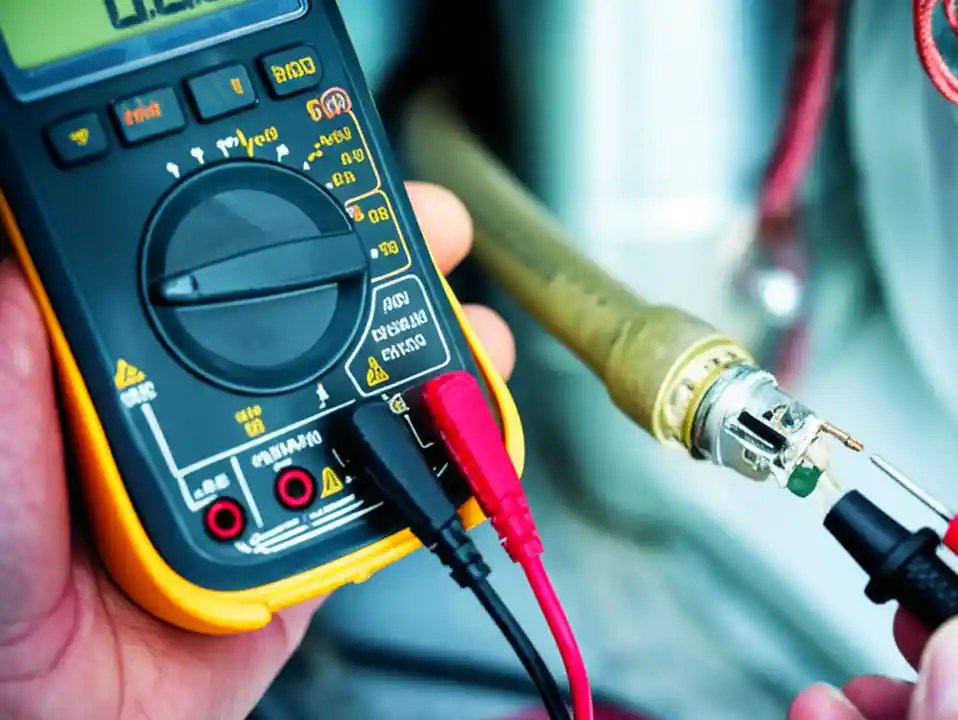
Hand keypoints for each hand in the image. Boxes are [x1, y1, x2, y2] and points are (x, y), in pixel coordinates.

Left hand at [0, 183, 514, 719]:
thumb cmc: (6, 619)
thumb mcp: (0, 481)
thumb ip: (18, 384)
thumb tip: (20, 269)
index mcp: (127, 381)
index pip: (200, 273)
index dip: (267, 209)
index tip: (317, 163)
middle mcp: (208, 411)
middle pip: (310, 320)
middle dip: (386, 263)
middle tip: (433, 231)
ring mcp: (270, 469)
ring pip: (365, 397)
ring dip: (435, 358)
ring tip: (474, 338)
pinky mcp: (314, 534)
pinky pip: (388, 491)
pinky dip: (442, 460)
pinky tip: (466, 433)